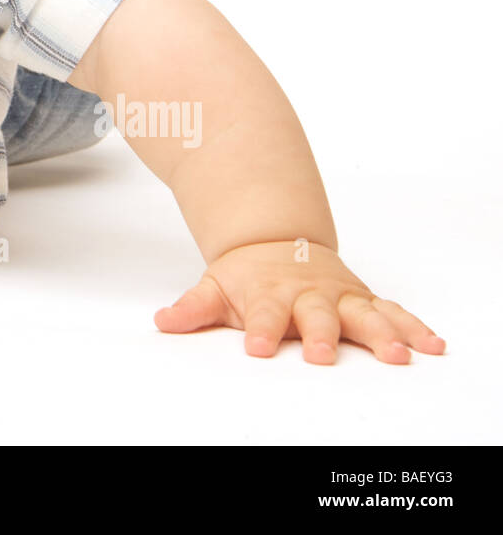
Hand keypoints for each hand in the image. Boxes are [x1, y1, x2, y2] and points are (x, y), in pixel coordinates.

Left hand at [154, 240, 445, 364]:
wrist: (277, 239)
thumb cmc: (247, 274)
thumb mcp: (215, 286)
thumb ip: (192, 308)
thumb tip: (162, 321)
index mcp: (270, 294)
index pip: (262, 314)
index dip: (260, 330)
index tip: (257, 348)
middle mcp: (308, 295)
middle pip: (316, 316)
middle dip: (321, 334)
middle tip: (322, 353)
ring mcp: (339, 297)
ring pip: (363, 315)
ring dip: (382, 334)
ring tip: (398, 355)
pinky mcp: (363, 300)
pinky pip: (392, 313)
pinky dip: (413, 328)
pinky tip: (432, 344)